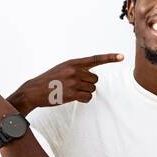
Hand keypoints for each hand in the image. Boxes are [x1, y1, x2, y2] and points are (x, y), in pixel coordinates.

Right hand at [10, 53, 124, 111]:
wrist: (34, 90)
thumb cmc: (49, 80)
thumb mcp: (62, 68)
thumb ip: (77, 69)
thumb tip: (92, 77)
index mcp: (73, 62)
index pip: (95, 59)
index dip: (110, 58)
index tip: (122, 56)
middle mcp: (75, 70)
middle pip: (95, 79)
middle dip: (88, 84)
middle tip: (75, 86)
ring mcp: (73, 82)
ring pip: (92, 89)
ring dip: (85, 92)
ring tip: (72, 92)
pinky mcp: (72, 93)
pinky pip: (88, 97)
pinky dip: (84, 99)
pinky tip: (74, 98)